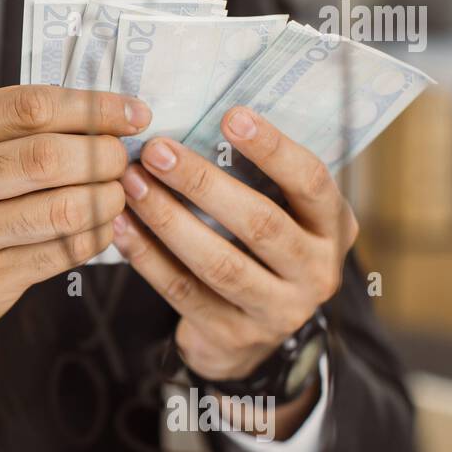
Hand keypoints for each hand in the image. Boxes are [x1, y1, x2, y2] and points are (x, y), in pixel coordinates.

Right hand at [0, 85, 148, 339]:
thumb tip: (89, 112)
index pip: (28, 108)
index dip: (91, 107)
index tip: (130, 111)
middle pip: (48, 157)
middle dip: (102, 154)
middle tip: (120, 157)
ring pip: (62, 209)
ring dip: (106, 197)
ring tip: (115, 192)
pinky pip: (61, 253)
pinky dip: (96, 235)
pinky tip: (100, 226)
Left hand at [111, 106, 357, 383]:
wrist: (251, 335)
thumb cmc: (259, 249)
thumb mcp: (280, 212)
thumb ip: (256, 177)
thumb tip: (193, 119)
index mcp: (331, 228)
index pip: (310, 182)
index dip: (273, 149)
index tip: (231, 115)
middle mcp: (315, 272)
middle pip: (259, 223)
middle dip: (202, 183)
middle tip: (156, 150)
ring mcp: (277, 310)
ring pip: (218, 263)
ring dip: (168, 219)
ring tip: (131, 184)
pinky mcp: (233, 335)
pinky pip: (183, 291)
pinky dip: (146, 256)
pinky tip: (120, 226)